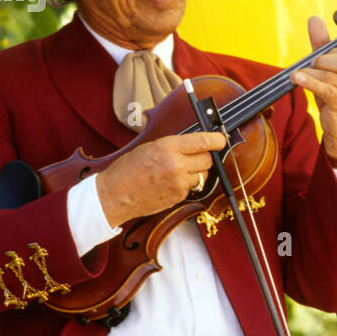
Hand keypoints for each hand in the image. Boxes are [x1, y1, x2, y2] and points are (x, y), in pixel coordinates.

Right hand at [96, 131, 227, 227]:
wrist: (114, 195)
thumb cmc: (128, 169)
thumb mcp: (150, 147)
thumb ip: (174, 146)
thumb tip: (195, 144)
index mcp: (168, 147)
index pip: (203, 141)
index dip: (217, 140)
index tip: (221, 139)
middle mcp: (176, 164)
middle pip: (208, 159)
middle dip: (205, 157)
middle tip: (195, 157)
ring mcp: (179, 182)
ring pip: (203, 175)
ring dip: (196, 172)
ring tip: (178, 171)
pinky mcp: (179, 196)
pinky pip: (193, 187)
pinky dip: (187, 184)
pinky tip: (171, 182)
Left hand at [291, 15, 336, 158]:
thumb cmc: (334, 95)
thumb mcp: (326, 67)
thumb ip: (321, 44)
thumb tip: (314, 18)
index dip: (330, 49)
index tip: (317, 57)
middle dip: (323, 60)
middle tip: (311, 65)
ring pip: (333, 75)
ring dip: (311, 73)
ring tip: (297, 74)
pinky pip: (328, 90)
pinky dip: (310, 83)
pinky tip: (297, 79)